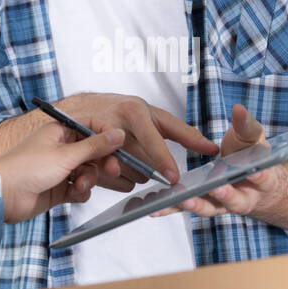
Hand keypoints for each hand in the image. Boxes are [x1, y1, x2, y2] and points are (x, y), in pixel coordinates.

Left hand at [0, 122, 125, 223]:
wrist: (3, 196)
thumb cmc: (26, 168)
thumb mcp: (66, 155)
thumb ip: (95, 146)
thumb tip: (117, 134)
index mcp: (59, 131)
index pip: (91, 127)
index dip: (106, 136)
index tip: (120, 146)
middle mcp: (60, 148)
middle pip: (92, 152)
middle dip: (102, 162)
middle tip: (112, 169)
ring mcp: (59, 168)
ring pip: (88, 171)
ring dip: (88, 179)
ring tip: (79, 185)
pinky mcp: (58, 187)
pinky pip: (80, 188)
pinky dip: (80, 191)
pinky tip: (73, 193)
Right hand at [58, 92, 218, 192]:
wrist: (75, 110)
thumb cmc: (117, 113)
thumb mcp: (151, 116)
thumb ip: (183, 133)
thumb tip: (212, 149)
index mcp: (139, 110)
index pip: (156, 136)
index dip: (164, 159)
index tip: (173, 177)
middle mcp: (120, 118)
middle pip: (142, 163)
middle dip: (146, 169)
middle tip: (140, 161)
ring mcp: (100, 133)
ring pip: (127, 172)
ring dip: (128, 174)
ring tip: (120, 160)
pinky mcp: (85, 148)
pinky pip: (107, 176)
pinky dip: (111, 179)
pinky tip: (106, 167)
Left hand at [150, 104, 282, 218]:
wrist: (245, 175)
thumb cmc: (249, 154)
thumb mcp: (251, 137)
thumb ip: (245, 125)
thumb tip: (239, 109)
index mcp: (261, 181)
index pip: (263, 179)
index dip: (260, 175)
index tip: (255, 171)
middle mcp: (242, 198)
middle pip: (236, 201)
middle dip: (226, 195)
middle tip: (217, 189)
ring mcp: (220, 204)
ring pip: (208, 207)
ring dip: (195, 204)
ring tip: (182, 198)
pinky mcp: (199, 204)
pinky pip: (185, 208)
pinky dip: (171, 208)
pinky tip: (156, 208)